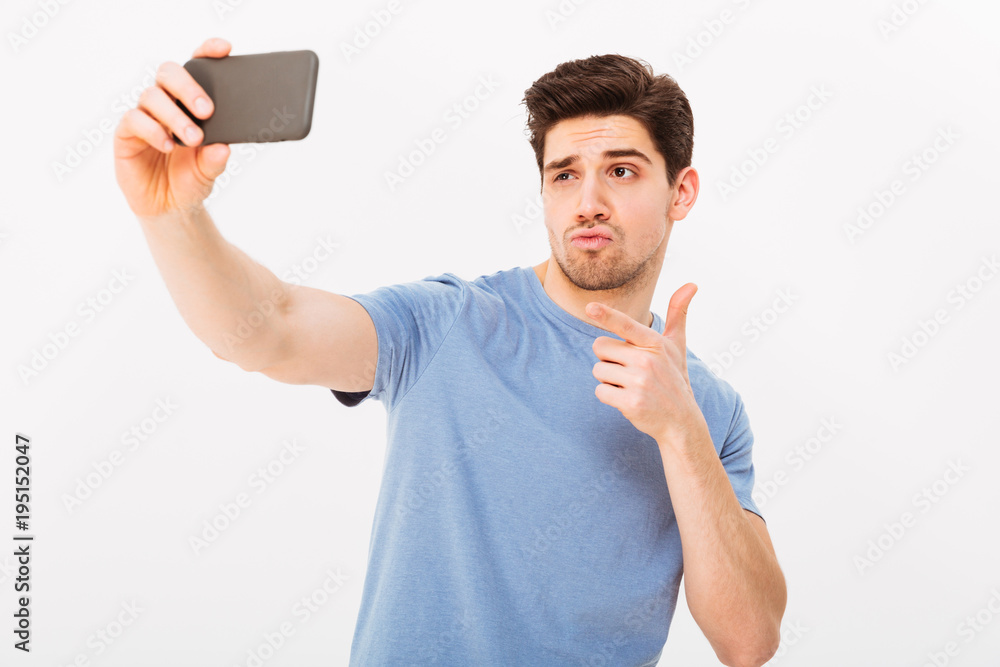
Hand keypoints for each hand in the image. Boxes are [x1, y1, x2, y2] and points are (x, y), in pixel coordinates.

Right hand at [114, 37, 232, 218]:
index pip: (196, 68)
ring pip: (152, 95)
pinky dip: (154, 130)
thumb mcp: (209, 170)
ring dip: (175, 116)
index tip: (224, 49)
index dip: (206, 53)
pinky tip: (169, 145)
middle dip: (189, 86)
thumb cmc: (190, 180)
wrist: (170, 208)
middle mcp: (166, 103)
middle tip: (207, 110)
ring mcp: (145, 116)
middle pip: (169, 73)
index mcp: (189, 103)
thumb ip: (216, 158)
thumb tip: (224, 147)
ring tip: (193, 138)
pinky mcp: (127, 133)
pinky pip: (135, 120)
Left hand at [585, 282, 706, 444]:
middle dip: (608, 359)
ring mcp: (639, 383)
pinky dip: (609, 396)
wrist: (682, 422)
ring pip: (598, 370)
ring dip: (608, 379)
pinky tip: (627, 400)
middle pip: (600, 347)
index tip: (590, 307)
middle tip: (629, 370)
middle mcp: (647, 361)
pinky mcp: (631, 403)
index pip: (626, 325)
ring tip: (631, 386)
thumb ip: (679, 314)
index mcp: (655, 343)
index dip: (606, 315)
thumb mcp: (678, 346)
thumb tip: (691, 284)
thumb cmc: (674, 379)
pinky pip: (600, 392)